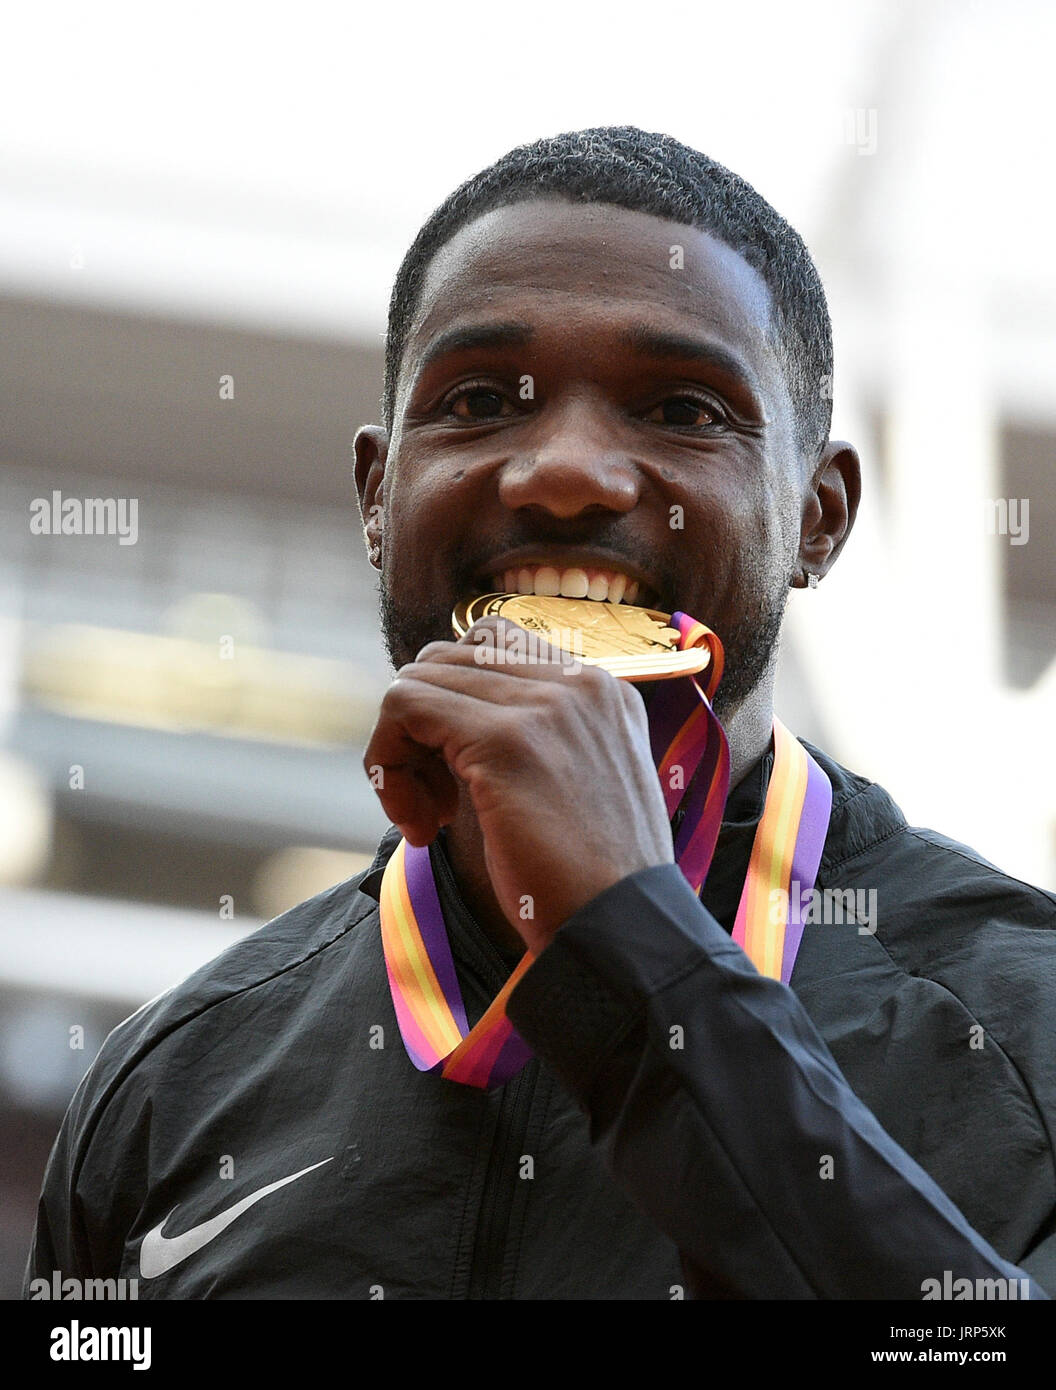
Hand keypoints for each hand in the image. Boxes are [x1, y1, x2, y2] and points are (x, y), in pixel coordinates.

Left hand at [364, 617, 674, 952]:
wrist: (623, 933)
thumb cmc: (593, 883)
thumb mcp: (578, 787)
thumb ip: (532, 740)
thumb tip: (441, 721)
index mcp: (603, 690)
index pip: (492, 647)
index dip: (452, 709)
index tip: (457, 781)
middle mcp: (579, 681)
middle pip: (447, 659)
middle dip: (420, 730)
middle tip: (437, 806)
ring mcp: (545, 704)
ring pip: (417, 679)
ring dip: (400, 752)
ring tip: (430, 819)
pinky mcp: (505, 738)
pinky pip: (403, 705)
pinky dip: (388, 764)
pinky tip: (423, 827)